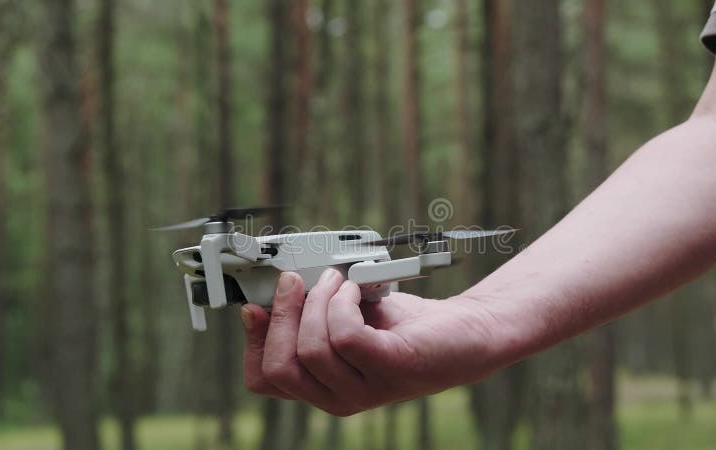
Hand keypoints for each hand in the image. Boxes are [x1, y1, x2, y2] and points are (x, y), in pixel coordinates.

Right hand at [240, 269, 510, 415]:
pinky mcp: (391, 369)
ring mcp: (366, 389)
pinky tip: (357, 289)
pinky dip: (343, 301)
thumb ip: (309, 312)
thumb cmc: (402, 323)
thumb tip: (272, 290)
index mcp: (321, 385)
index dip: (253, 340)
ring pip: (311, 348)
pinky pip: (344, 335)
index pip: (264, 379)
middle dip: (280, 315)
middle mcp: (338, 397)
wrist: (462, 331)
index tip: (255, 305)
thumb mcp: (343, 316)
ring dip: (318, 300)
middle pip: (279, 367)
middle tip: (293, 279)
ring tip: (337, 278)